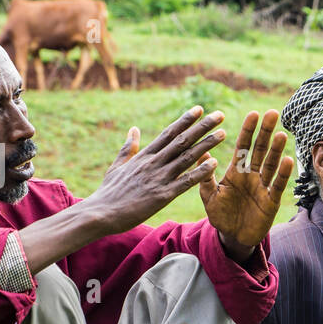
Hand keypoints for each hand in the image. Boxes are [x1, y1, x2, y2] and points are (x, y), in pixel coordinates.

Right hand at [86, 107, 226, 235]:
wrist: (99, 214)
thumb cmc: (108, 192)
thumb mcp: (117, 166)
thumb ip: (129, 148)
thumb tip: (133, 129)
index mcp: (144, 156)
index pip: (169, 133)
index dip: (185, 120)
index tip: (200, 109)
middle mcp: (153, 163)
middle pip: (182, 140)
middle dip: (202, 127)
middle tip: (220, 115)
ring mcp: (158, 178)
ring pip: (187, 158)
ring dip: (207, 144)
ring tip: (223, 133)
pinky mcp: (162, 196)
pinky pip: (185, 182)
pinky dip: (200, 172)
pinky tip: (214, 163)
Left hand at [200, 110, 293, 260]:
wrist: (232, 237)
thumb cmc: (220, 215)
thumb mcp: (209, 196)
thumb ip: (205, 176)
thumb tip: (202, 153)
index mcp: (236, 172)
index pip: (243, 146)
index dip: (248, 131)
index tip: (253, 114)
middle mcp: (251, 176)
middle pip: (261, 150)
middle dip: (266, 133)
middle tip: (273, 114)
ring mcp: (263, 187)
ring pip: (271, 165)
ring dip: (276, 150)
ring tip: (281, 134)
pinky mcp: (271, 201)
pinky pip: (278, 185)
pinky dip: (283, 174)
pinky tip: (288, 160)